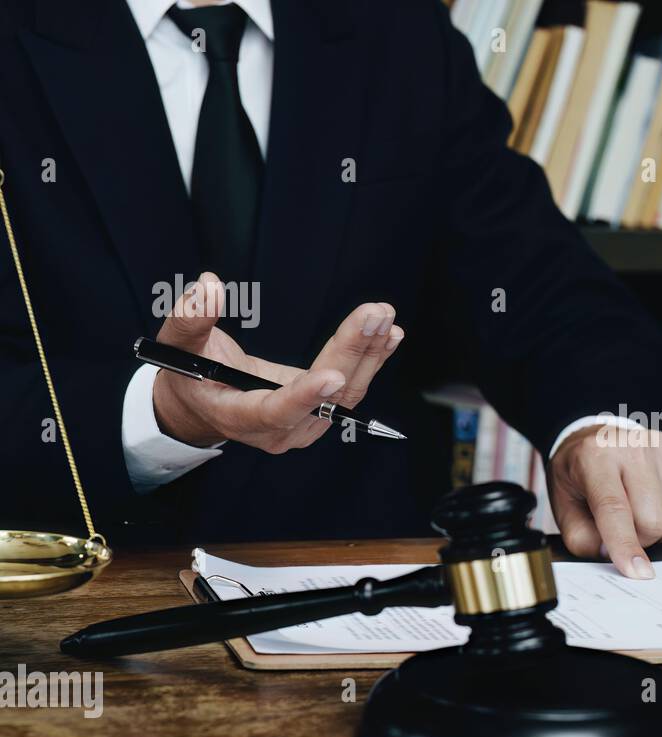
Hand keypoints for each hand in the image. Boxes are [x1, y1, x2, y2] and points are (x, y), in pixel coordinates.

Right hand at [152, 272, 403, 451]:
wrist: (205, 404)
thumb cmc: (189, 375)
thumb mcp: (177, 347)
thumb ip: (190, 319)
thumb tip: (209, 287)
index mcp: (239, 417)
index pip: (276, 412)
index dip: (304, 396)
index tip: (332, 376)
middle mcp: (279, 430)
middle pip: (325, 398)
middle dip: (352, 355)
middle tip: (373, 318)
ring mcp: (305, 425)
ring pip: (346, 395)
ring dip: (369, 355)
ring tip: (385, 320)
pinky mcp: (321, 413)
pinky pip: (351, 390)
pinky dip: (370, 360)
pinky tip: (389, 335)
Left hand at [549, 425, 661, 578]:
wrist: (600, 437)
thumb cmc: (581, 477)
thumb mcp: (564, 507)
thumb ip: (584, 539)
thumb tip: (617, 557)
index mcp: (596, 457)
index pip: (615, 508)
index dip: (626, 545)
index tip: (638, 573)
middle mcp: (635, 447)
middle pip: (654, 521)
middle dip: (641, 540)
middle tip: (626, 531)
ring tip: (643, 517)